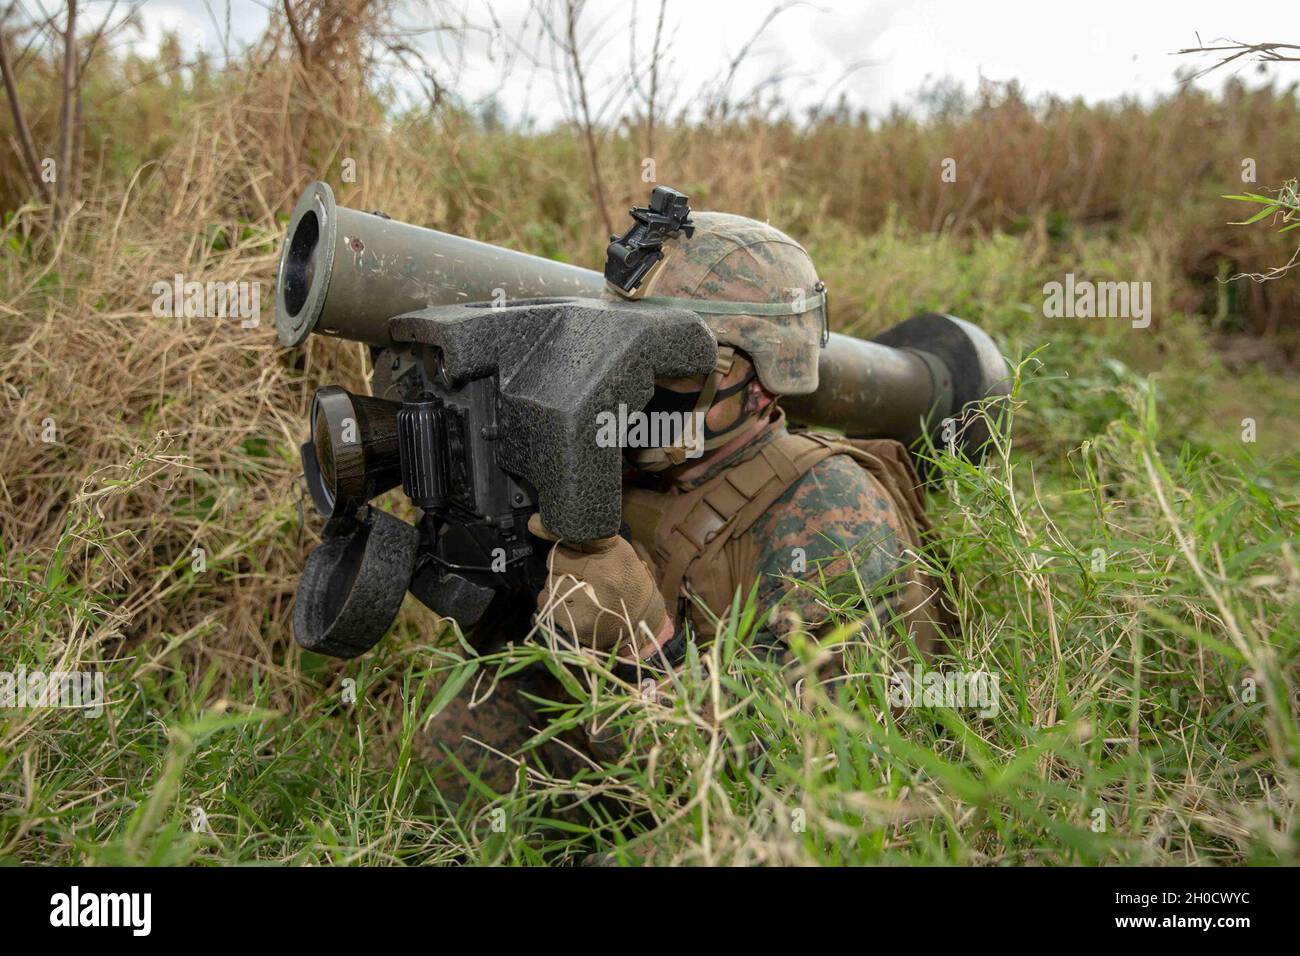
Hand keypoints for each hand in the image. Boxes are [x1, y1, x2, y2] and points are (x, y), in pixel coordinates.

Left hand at [528, 513, 669, 655]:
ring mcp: (589, 601)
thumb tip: (533, 522)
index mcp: (614, 553)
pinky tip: (570, 603)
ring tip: (578, 590)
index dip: (556, 535)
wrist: (641, 621)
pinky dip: (552, 600)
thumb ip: (579, 536)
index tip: (542, 529)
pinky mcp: (578, 622)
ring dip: (557, 583)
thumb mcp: (613, 551)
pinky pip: (545, 601)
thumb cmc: (625, 580)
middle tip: (577, 572)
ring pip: (549, 580)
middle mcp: (602, 575)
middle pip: (555, 558)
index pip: (573, 535)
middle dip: (561, 564)